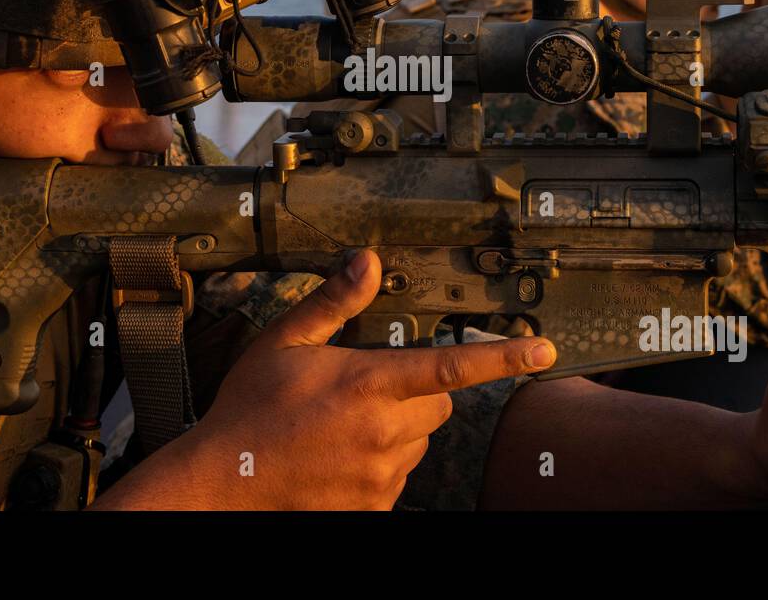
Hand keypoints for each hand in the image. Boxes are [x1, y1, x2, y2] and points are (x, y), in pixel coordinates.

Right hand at [99, 250, 556, 509]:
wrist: (223, 484)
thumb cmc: (249, 410)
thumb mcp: (285, 342)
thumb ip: (335, 302)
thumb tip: (367, 262)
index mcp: (368, 383)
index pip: (453, 365)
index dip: (505, 358)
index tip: (544, 350)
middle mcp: (384, 430)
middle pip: (442, 402)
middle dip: (420, 390)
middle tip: (372, 386)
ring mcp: (382, 474)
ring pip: (423, 441)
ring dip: (401, 428)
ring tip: (345, 424)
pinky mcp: (375, 505)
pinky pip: (400, 476)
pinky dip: (383, 462)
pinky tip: (341, 453)